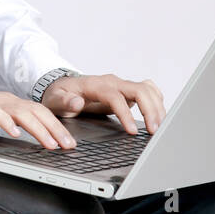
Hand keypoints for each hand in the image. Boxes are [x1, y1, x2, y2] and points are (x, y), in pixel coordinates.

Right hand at [0, 81, 79, 150]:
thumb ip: (13, 127)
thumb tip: (34, 142)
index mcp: (12, 104)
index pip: (41, 113)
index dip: (57, 126)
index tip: (70, 143)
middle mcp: (6, 101)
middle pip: (37, 112)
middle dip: (55, 129)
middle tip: (68, 146)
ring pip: (21, 113)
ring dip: (38, 129)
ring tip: (50, 144)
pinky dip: (7, 123)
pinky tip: (15, 133)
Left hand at [40, 74, 165, 135]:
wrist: (63, 87)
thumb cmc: (60, 95)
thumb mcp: (55, 100)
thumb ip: (64, 101)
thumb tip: (78, 102)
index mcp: (96, 85)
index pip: (116, 96)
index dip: (126, 113)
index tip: (132, 131)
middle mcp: (112, 82)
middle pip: (138, 89)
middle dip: (150, 110)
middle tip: (154, 131)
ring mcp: (121, 85)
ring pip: (147, 89)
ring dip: (156, 107)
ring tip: (160, 127)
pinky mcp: (127, 90)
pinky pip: (148, 90)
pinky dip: (156, 101)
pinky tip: (159, 115)